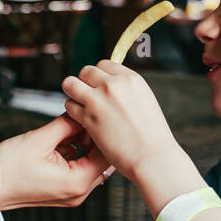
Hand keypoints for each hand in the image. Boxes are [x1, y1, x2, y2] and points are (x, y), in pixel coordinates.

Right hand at [0, 113, 112, 212]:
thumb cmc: (5, 169)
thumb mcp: (39, 139)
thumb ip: (66, 124)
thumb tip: (83, 111)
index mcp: (78, 182)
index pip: (106, 153)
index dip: (103, 129)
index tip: (96, 109)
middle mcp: (78, 192)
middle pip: (100, 158)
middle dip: (92, 134)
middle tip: (83, 110)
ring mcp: (70, 193)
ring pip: (87, 160)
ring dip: (81, 140)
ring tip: (68, 121)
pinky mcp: (60, 190)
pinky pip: (75, 166)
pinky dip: (71, 150)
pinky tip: (60, 135)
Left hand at [61, 60, 178, 178]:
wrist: (152, 157)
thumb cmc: (151, 135)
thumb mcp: (144, 100)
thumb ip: (125, 89)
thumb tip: (108, 84)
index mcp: (130, 79)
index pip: (103, 64)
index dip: (98, 77)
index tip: (99, 88)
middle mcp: (113, 85)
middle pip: (85, 71)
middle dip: (84, 83)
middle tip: (88, 99)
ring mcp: (99, 99)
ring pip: (71, 84)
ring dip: (74, 95)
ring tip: (82, 107)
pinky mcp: (88, 117)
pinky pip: (69, 105)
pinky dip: (72, 112)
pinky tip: (83, 121)